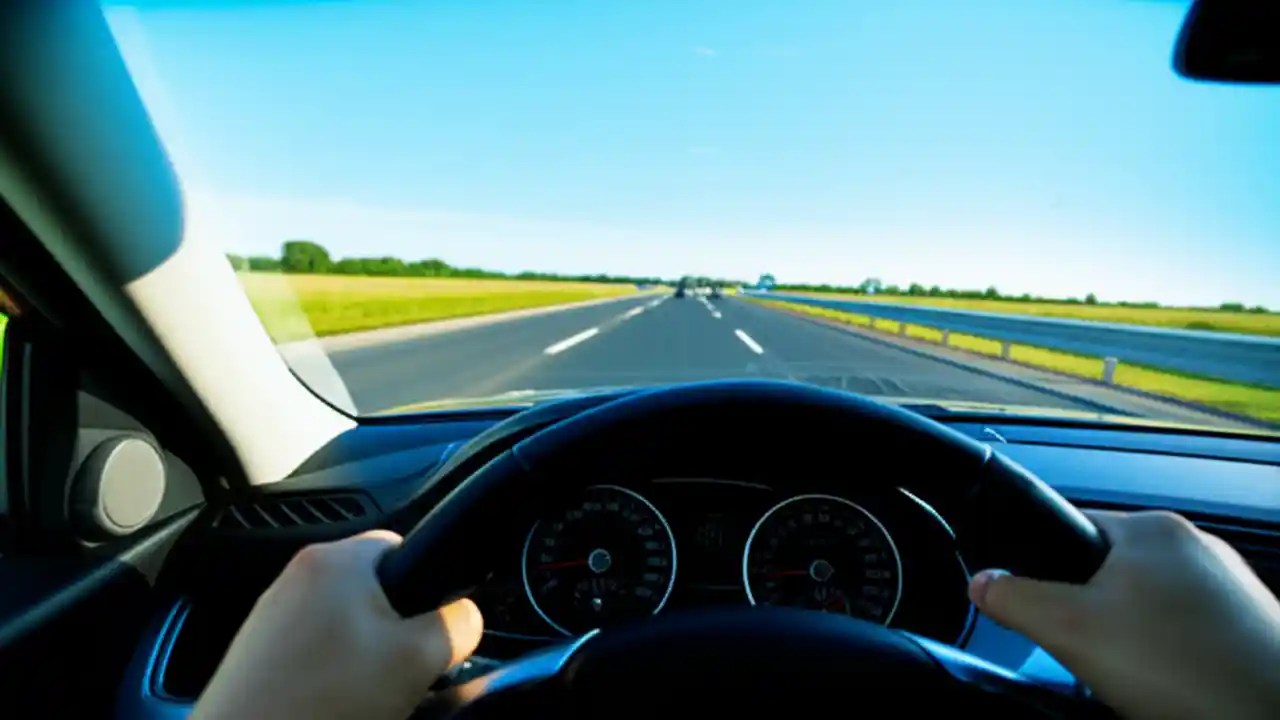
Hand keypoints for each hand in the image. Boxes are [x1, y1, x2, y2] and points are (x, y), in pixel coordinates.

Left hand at [192, 530, 483, 719]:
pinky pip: (313, 652)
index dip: (428, 586)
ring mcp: (269, 615)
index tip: (431, 628)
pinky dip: (330, 675)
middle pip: (373, 591)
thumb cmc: (324, 701)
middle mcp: (296, 575)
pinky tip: (333, 705)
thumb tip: (465, 617)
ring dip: (362, 656)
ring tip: (364, 696)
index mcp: (335, 559)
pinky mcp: (256, 653)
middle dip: (393, 630)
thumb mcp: (417, 661)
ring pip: (344, 625)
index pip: (403, 546)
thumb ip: (457, 626)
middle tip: (400, 671)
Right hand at [969, 510, 1279, 719]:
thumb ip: (1013, 599)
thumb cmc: (1187, 671)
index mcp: (1151, 530)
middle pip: (1109, 577)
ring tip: (1140, 680)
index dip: (1048, 574)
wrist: (1271, 716)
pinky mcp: (1249, 627)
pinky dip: (1172, 661)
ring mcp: (1229, 588)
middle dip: (1095, 620)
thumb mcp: (1069, 632)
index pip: (1072, 530)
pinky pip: (1186, 636)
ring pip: (1148, 610)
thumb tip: (984, 583)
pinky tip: (1172, 689)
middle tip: (1097, 658)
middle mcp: (1196, 547)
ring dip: (1133, 644)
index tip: (1052, 615)